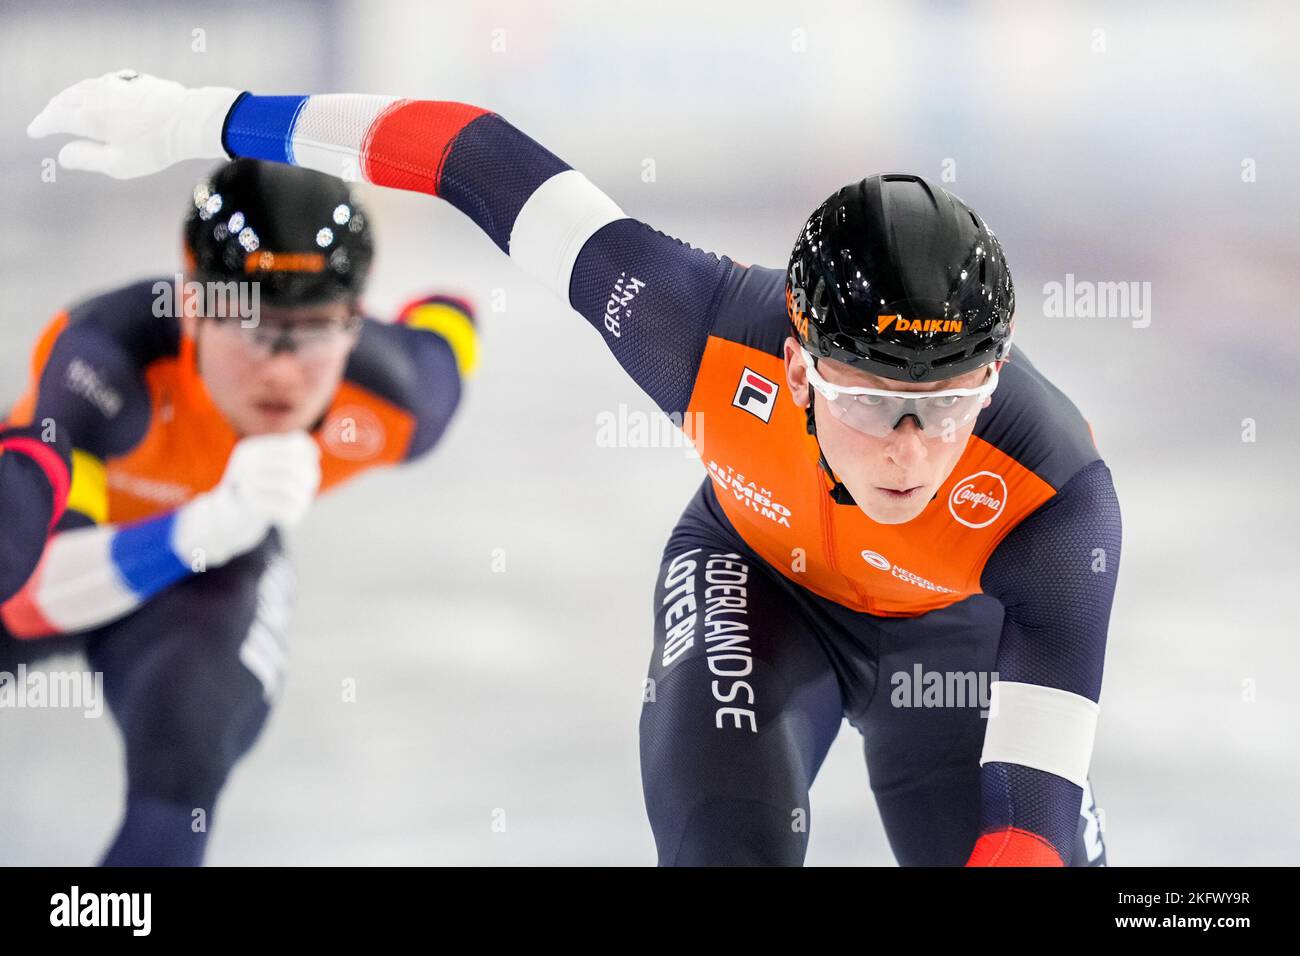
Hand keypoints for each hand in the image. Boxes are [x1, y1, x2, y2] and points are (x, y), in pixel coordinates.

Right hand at [26, 69, 239, 178]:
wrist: (190, 119)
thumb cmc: (156, 147)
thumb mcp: (119, 164)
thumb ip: (87, 158)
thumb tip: (63, 155)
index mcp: (89, 116)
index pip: (55, 118)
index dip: (42, 126)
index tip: (35, 132)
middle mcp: (97, 95)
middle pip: (65, 100)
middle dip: (52, 111)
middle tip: (46, 121)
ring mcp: (115, 83)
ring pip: (82, 88)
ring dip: (70, 98)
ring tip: (66, 106)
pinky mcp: (133, 80)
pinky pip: (102, 82)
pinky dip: (91, 89)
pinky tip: (97, 94)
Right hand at [173, 433, 321, 567]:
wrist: (225, 521)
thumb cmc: (256, 491)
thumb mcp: (269, 468)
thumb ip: (293, 457)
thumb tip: (315, 453)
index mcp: (252, 450)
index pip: (296, 444)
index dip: (310, 456)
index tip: (310, 467)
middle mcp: (247, 463)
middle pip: (296, 466)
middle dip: (309, 480)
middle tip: (307, 490)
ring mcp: (246, 484)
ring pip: (292, 488)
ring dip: (303, 499)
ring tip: (299, 504)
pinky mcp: (250, 507)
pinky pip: (285, 508)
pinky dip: (294, 514)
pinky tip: (290, 517)